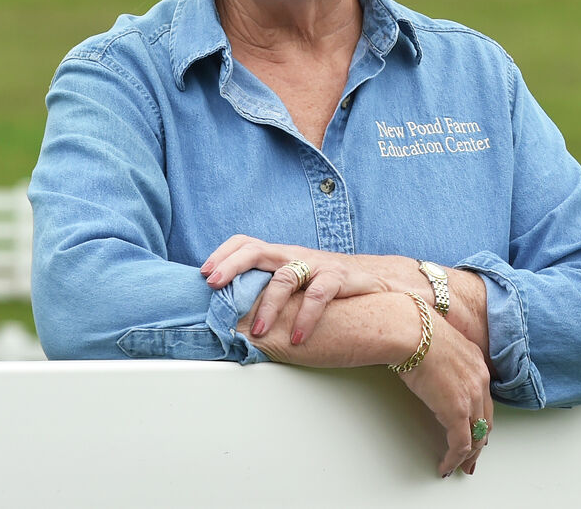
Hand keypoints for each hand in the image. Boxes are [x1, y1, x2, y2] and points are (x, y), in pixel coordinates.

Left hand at [200, 238, 389, 346]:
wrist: (376, 279)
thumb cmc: (326, 285)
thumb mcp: (295, 281)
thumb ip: (267, 287)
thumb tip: (228, 310)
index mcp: (280, 255)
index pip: (246, 242)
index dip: (223, 254)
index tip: (204, 274)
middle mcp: (294, 255)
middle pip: (257, 250)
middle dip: (232, 266)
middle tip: (215, 286)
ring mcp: (316, 265)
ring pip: (285, 277)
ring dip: (268, 306)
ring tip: (259, 332)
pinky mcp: (338, 277)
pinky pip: (319, 295)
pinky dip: (305, 317)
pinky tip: (297, 337)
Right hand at [397, 317, 494, 477]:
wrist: (414, 333)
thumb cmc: (418, 333)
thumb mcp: (440, 345)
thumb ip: (444, 361)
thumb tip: (432, 371)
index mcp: (477, 363)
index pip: (484, 399)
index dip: (480, 418)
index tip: (475, 431)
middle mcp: (480, 380)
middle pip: (485, 420)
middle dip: (480, 441)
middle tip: (472, 457)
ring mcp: (471, 397)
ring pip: (477, 435)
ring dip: (469, 454)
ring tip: (460, 467)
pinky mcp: (457, 411)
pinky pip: (460, 444)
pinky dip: (454, 459)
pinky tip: (447, 466)